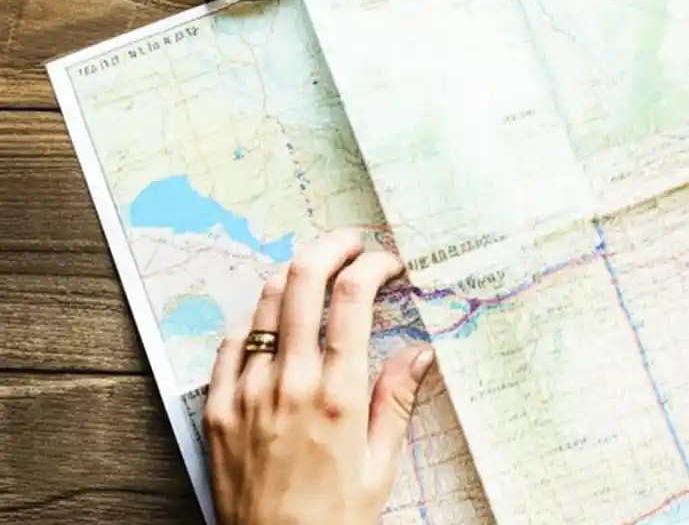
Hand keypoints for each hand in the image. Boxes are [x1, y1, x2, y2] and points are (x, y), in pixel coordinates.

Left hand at [204, 229, 434, 524]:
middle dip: (331, 247)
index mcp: (337, 395)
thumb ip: (397, 399)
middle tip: (351, 242)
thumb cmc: (334, 519)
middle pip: (303, 280)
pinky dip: (257, 321)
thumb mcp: (380, 464)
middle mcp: (289, 383)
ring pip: (265, 302)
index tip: (388, 263)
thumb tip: (421, 351)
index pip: (352, 298)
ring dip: (294, 277)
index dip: (372, 264)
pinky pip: (231, 343)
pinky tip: (275, 327)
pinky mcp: (215, 408)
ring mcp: (246, 392)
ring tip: (317, 278)